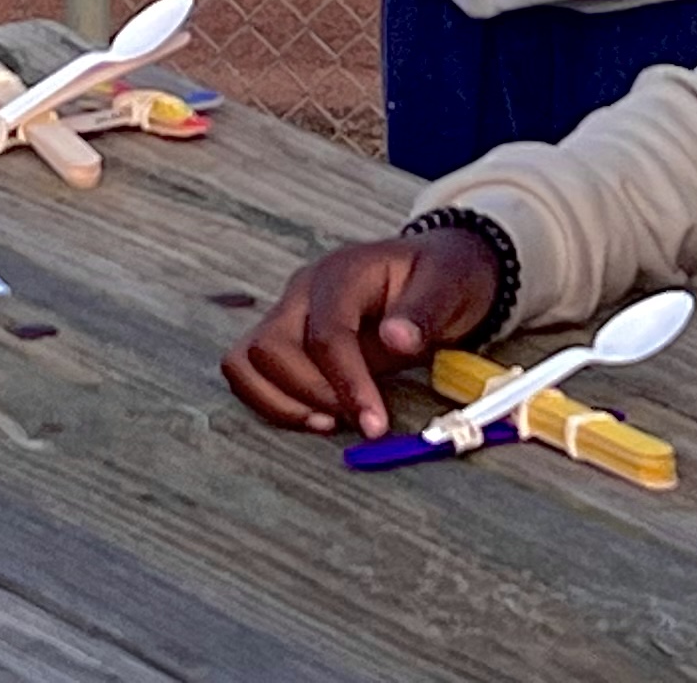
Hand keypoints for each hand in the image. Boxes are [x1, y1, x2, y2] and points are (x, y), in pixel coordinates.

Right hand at [222, 227, 503, 437]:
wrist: (434, 271)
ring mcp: (288, 311)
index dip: (348, 382)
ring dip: (284, 402)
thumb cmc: (442, 279)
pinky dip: (273, 402)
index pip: (328, 332)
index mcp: (345, 271)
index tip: (375, 425)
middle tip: (359, 421)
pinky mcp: (283, 336)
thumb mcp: (449, 287)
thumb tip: (397, 339)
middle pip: (272, 346)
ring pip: (247, 360)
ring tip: (330, 423)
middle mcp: (304, 288)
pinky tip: (315, 417)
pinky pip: (249, 372)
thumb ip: (425, 311)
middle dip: (312, 395)